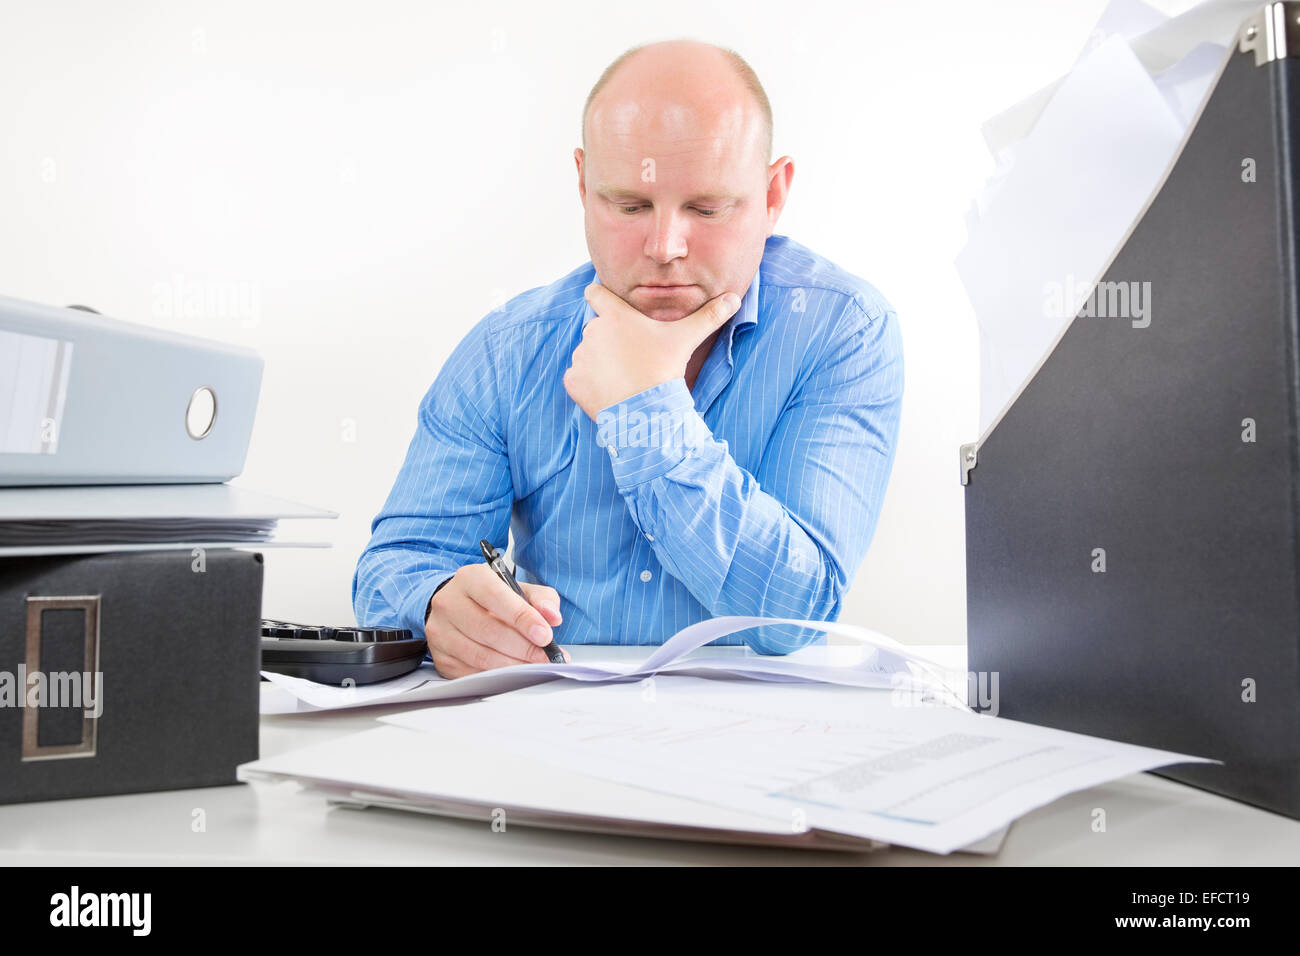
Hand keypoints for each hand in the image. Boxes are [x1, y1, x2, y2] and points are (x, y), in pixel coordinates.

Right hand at [425, 562, 568, 676]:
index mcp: (470, 578)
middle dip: (523, 648)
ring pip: (480, 655)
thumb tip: (553, 617)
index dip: (523, 618)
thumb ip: (541, 599)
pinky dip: (496, 677)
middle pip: (488, 630)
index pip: (496, 597)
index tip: (545, 635)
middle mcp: (449, 602)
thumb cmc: (491, 599)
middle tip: (545, 657)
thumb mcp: (518, 589)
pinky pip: (471, 673)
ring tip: (534, 667)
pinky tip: (514, 674)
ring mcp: (440, 631)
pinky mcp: (440, 657)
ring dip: (512, 665)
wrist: (456, 607)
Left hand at [563, 282, 740, 418]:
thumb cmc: (665, 369)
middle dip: (609, 342)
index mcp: (615, 315)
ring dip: (599, 364)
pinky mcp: (572, 380)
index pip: (595, 292)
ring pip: (587, 355)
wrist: (645, 411)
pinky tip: (610, 392)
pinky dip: (589, 385)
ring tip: (623, 378)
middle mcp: (592, 331)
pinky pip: (578, 379)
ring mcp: (580, 356)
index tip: (603, 302)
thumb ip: (708, 316)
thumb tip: (735, 298)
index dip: (598, 296)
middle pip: (596, 330)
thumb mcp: (687, 338)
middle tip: (631, 359)